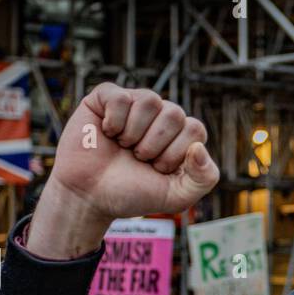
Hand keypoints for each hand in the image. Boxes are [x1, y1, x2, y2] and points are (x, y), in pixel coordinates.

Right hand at [27, 84, 219, 258]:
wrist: (89, 197)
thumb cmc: (132, 195)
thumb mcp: (177, 197)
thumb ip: (204, 179)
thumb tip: (199, 147)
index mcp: (179, 135)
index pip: (195, 129)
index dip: (175, 154)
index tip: (157, 169)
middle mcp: (159, 116)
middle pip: (174, 113)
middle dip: (155, 145)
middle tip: (138, 158)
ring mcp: (134, 104)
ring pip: (150, 100)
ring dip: (134, 133)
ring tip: (123, 146)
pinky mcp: (106, 98)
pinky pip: (120, 97)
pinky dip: (114, 121)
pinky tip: (107, 133)